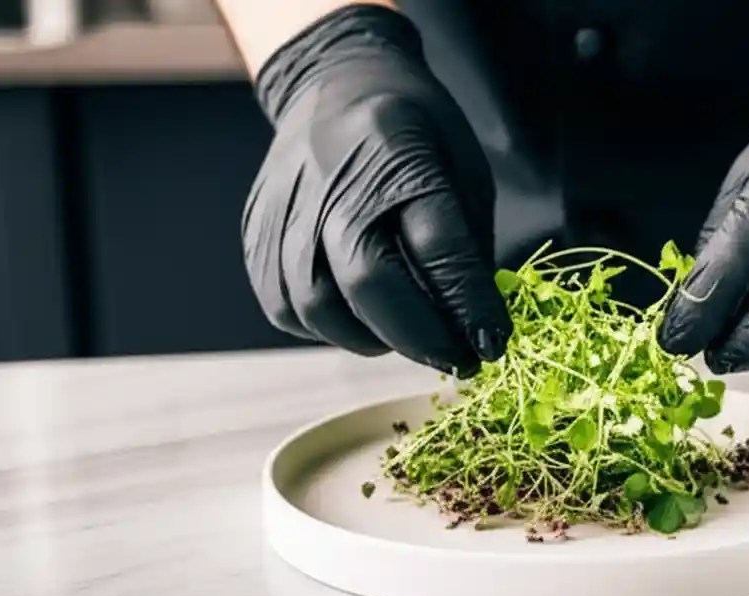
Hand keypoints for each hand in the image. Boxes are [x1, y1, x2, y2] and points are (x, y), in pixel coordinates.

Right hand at [242, 5, 509, 374]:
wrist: (332, 83)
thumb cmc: (414, 131)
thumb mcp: (462, 166)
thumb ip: (467, 243)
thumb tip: (472, 324)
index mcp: (396, 149)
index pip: (437, 244)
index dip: (468, 306)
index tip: (492, 344)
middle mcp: (331, 177)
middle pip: (367, 281)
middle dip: (420, 337)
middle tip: (455, 359)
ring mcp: (283, 205)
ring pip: (318, 306)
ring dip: (372, 339)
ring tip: (407, 337)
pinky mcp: (256, 231)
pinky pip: (285, 308)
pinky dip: (328, 329)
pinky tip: (359, 320)